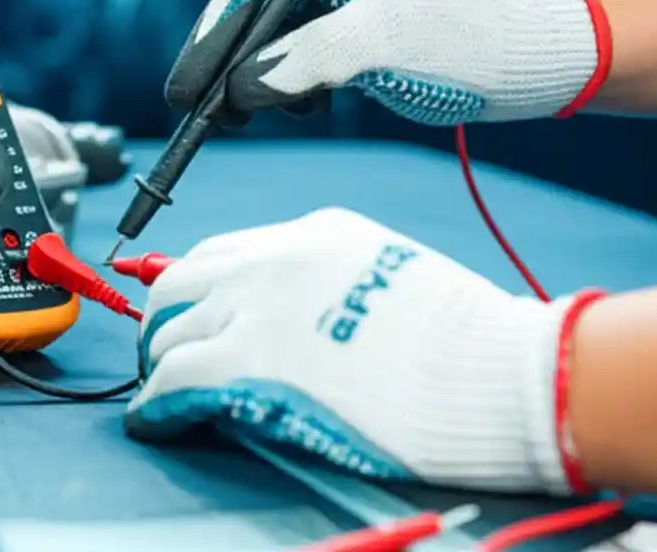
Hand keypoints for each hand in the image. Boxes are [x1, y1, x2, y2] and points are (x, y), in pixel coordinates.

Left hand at [125, 208, 589, 493]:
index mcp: (316, 234)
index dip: (197, 289)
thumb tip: (301, 322)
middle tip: (164, 354)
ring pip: (168, 331)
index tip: (189, 315)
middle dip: (164, 320)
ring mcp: (259, 307)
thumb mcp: (397, 275)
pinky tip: (156, 422)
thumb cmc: (472, 342)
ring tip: (161, 393)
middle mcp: (276, 258)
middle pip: (181, 281)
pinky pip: (172, 380)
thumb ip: (338, 285)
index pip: (225, 253)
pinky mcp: (250, 363)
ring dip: (158, 363)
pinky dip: (154, 403)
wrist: (502, 374)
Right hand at [165, 0, 605, 124]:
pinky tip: (300, 107)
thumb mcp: (381, 41)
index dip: (212, 31)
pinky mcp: (357, 37)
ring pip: (275, 42)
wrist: (525, 61)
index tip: (187, 81)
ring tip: (245, 115)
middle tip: (196, 109)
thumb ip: (307, 58)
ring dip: (257, 80)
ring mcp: (345, 2)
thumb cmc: (464, 34)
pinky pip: (301, 61)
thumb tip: (241, 89)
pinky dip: (289, 88)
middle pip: (256, 12)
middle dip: (228, 63)